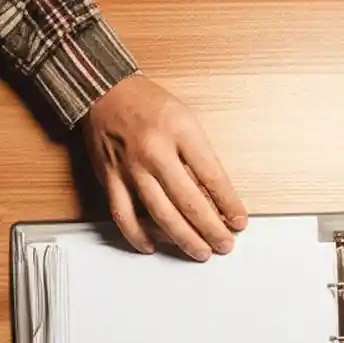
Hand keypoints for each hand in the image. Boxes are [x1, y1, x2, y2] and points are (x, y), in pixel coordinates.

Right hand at [82, 75, 246, 260]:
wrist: (103, 91)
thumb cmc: (148, 105)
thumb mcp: (186, 119)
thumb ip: (199, 156)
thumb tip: (216, 197)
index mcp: (181, 131)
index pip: (212, 177)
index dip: (229, 205)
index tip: (239, 222)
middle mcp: (155, 151)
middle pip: (189, 202)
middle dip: (212, 229)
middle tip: (225, 245)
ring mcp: (130, 167)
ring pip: (160, 214)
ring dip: (184, 238)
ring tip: (201, 251)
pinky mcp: (109, 178)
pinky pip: (124, 215)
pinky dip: (138, 235)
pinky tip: (152, 246)